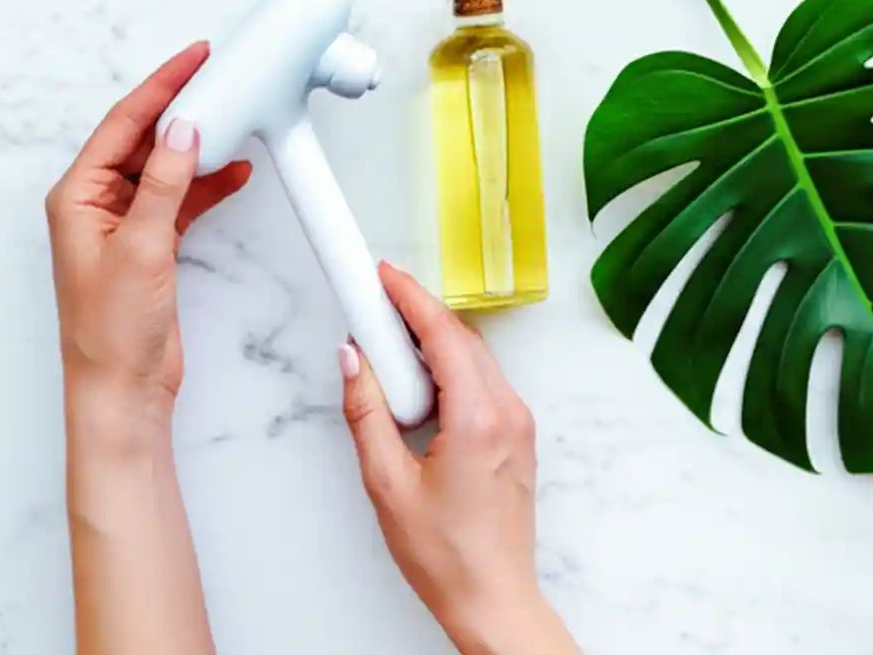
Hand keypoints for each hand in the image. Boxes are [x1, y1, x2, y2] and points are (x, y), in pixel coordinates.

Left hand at [47, 41, 250, 432]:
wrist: (123, 388)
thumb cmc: (110, 331)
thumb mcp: (141, 247)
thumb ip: (165, 186)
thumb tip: (182, 133)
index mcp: (78, 197)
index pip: (122, 126)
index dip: (160, 89)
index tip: (192, 62)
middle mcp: (98, 206)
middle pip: (144, 141)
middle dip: (183, 113)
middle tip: (219, 84)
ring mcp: (126, 226)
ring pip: (166, 170)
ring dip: (200, 150)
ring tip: (235, 125)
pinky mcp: (152, 247)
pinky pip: (181, 201)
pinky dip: (207, 187)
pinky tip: (233, 173)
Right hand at [339, 263, 577, 654]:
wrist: (493, 598)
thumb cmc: (446, 555)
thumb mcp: (386, 483)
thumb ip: (366, 413)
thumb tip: (353, 362)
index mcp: (477, 418)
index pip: (443, 333)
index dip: (409, 296)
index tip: (383, 274)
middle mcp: (507, 413)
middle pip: (461, 339)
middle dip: (418, 315)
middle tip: (376, 305)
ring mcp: (519, 425)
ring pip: (475, 359)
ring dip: (434, 344)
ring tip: (389, 346)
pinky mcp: (518, 438)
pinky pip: (485, 384)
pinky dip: (452, 370)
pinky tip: (420, 384)